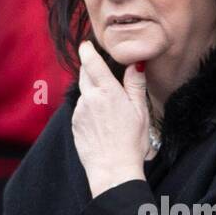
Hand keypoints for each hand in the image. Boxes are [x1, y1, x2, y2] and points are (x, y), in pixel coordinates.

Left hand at [72, 41, 149, 198]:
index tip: (86, 43)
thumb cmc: (131, 142)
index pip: (91, 62)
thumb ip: (135, 85)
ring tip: (109, 109)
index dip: (87, 49)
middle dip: (91, 69)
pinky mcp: (75, 125)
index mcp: (107, 91)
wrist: (112, 170)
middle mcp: (89, 98)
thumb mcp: (140, 111)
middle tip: (103, 73)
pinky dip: (89, 110)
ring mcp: (79, 112)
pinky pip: (81, 110)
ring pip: (83, 94)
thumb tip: (135, 64)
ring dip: (92, 93)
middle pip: (84, 74)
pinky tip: (102, 123)